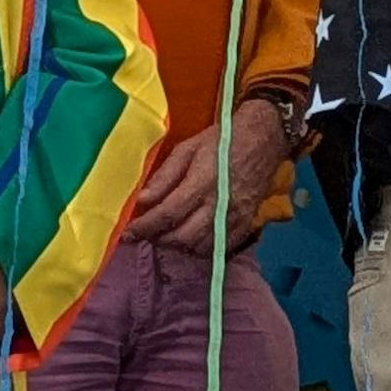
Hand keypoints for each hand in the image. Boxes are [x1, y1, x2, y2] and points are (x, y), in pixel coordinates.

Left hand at [115, 98, 298, 250]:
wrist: (263, 141)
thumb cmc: (222, 141)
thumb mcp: (188, 149)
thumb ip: (165, 176)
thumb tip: (141, 201)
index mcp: (203, 182)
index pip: (168, 214)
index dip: (144, 227)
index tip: (127, 233)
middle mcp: (219, 205)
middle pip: (182, 237)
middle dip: (158, 238)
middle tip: (145, 231)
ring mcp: (234, 219)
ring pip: (198, 247)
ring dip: (176, 245)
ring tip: (165, 233)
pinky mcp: (244, 225)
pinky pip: (217, 249)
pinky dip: (197, 248)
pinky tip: (188, 237)